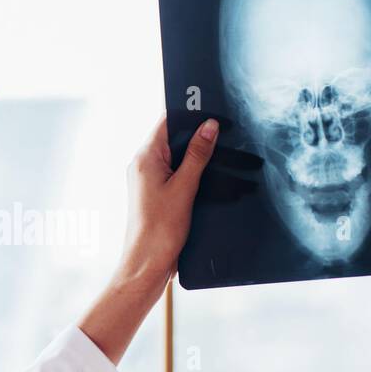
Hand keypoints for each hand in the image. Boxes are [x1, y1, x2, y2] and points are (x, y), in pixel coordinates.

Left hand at [78, 115, 217, 365]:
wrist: (146, 265)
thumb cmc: (160, 229)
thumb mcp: (184, 188)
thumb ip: (197, 155)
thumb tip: (209, 125)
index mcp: (145, 158)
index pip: (167, 121)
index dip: (189, 112)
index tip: (211, 105)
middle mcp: (144, 165)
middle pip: (173, 138)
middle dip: (198, 133)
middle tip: (226, 127)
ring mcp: (150, 180)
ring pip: (178, 157)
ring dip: (198, 154)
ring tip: (225, 149)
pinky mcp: (158, 195)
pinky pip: (178, 174)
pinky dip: (194, 172)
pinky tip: (213, 174)